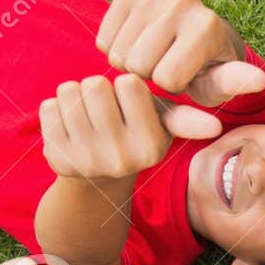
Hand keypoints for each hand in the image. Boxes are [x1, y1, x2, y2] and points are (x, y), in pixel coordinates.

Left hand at [40, 73, 220, 182]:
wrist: (98, 181)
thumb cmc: (134, 137)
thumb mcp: (162, 126)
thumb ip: (186, 120)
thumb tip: (216, 128)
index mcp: (150, 147)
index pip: (128, 83)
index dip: (126, 87)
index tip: (130, 106)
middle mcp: (120, 158)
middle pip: (95, 85)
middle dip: (98, 89)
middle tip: (104, 110)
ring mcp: (86, 161)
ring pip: (69, 92)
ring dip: (76, 97)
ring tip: (88, 118)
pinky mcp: (57, 160)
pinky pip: (48, 108)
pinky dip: (56, 111)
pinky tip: (70, 128)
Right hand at [96, 0, 264, 106]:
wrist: (195, 35)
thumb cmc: (207, 69)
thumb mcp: (218, 85)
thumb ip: (231, 85)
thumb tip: (260, 80)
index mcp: (206, 25)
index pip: (166, 78)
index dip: (173, 87)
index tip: (186, 77)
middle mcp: (182, 0)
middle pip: (138, 65)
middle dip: (150, 76)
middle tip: (167, 66)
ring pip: (118, 54)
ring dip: (132, 64)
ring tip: (155, 56)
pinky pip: (105, 39)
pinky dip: (116, 49)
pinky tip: (138, 44)